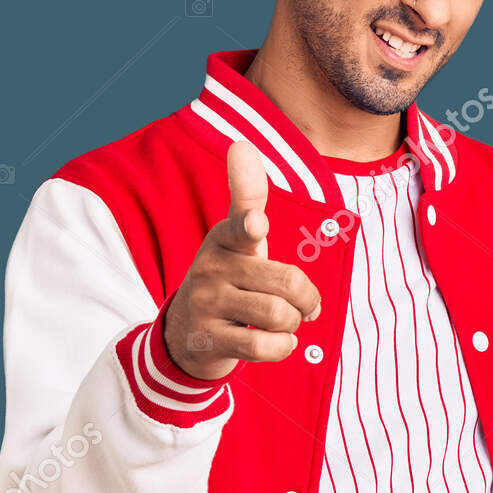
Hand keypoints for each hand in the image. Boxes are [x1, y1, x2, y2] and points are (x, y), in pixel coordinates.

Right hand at [163, 140, 322, 379]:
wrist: (185, 334)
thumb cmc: (227, 278)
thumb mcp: (236, 239)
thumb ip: (247, 196)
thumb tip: (240, 144)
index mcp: (224, 239)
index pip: (240, 225)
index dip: (251, 226)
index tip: (257, 226)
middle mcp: (211, 269)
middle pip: (287, 282)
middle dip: (307, 299)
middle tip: (303, 305)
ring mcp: (206, 305)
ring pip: (279, 316)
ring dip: (294, 325)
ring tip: (283, 323)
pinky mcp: (207, 341)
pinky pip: (263, 347)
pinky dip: (282, 348)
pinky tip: (277, 343)